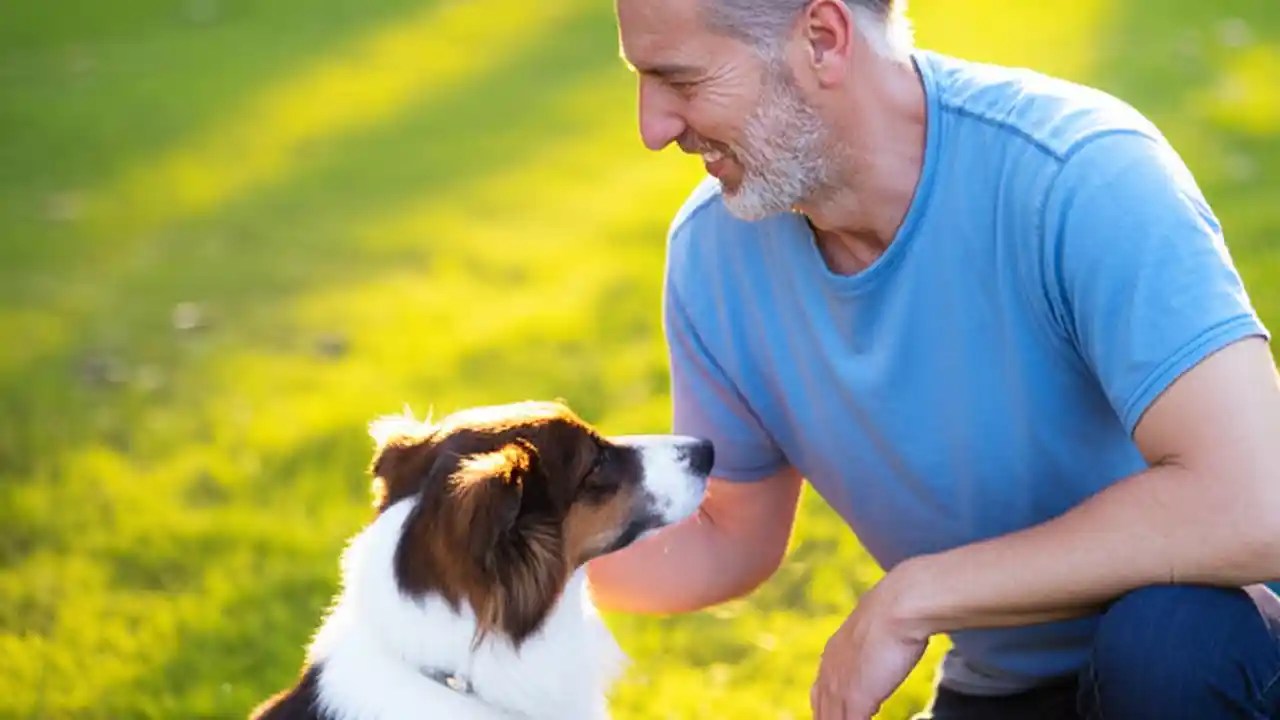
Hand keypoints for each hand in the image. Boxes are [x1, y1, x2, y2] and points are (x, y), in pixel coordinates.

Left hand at [810, 567, 931, 719]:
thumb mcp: (875, 632)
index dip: (826, 710)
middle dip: (827, 719)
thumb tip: (881, 654)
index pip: (820, 695)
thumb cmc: (895, 613)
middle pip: (820, 712)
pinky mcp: (855, 699)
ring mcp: (840, 687)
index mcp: (832, 657)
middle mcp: (829, 673)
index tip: (834, 716)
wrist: (897, 607)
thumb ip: (870, 648)